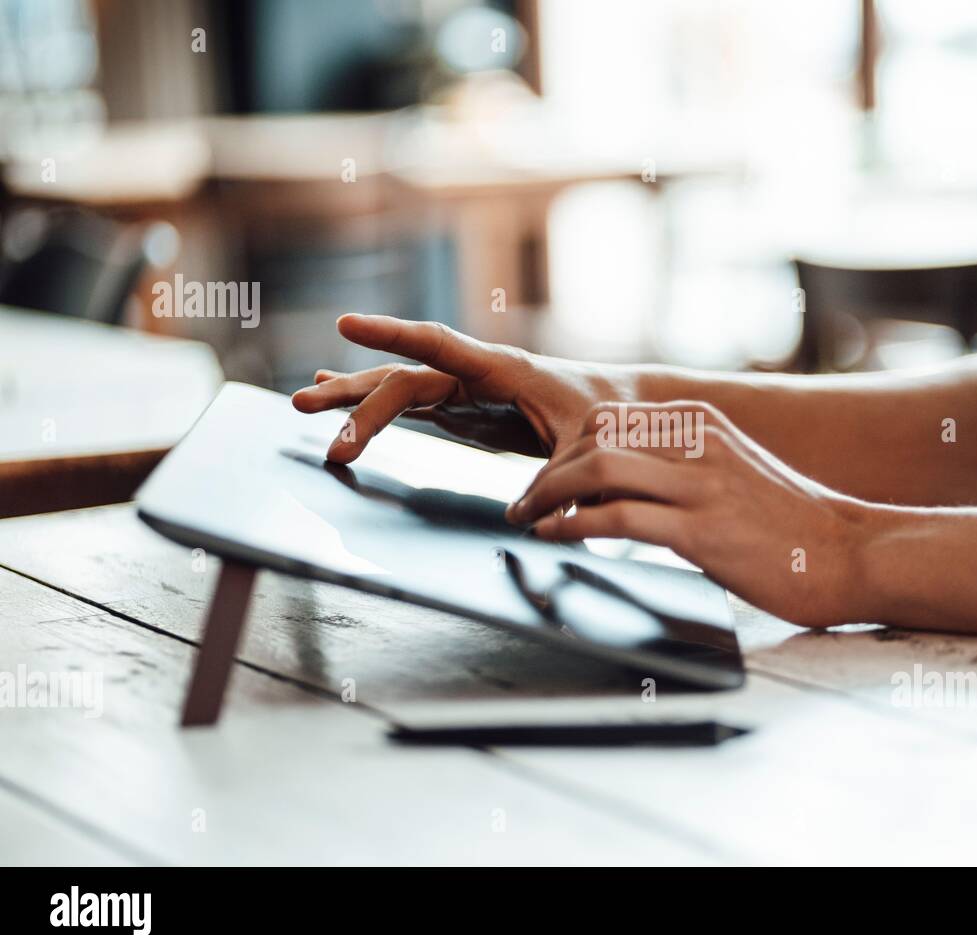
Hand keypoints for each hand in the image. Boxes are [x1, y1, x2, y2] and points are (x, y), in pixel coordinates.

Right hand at [291, 314, 635, 462]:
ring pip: (399, 389)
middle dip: (355, 393)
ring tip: (304, 401)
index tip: (347, 323)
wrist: (622, 408)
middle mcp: (476, 374)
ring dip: (353, 397)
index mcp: (504, 369)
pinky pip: (409, 405)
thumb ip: (562, 480)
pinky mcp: (464, 410)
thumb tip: (525, 519)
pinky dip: (374, 405)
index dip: (394, 335)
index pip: (441, 346)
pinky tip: (339, 399)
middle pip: (404, 377)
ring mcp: (466, 391)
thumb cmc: (609, 418)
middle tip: (304, 406)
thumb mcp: (592, 447)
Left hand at [506, 401, 877, 627]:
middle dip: (546, 472)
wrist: (851, 553)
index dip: (563, 451)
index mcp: (702, 424)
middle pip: (594, 438)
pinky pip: (619, 518)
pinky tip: (552, 536)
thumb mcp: (732, 473)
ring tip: (526, 519)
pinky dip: (571, 525)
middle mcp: (698, 443)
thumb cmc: (792, 524)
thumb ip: (683, 466)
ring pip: (599, 470)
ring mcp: (701, 484)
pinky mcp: (703, 530)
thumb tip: (624, 482)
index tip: (543, 483)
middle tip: (522, 504)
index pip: (609, 421)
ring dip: (547, 494)